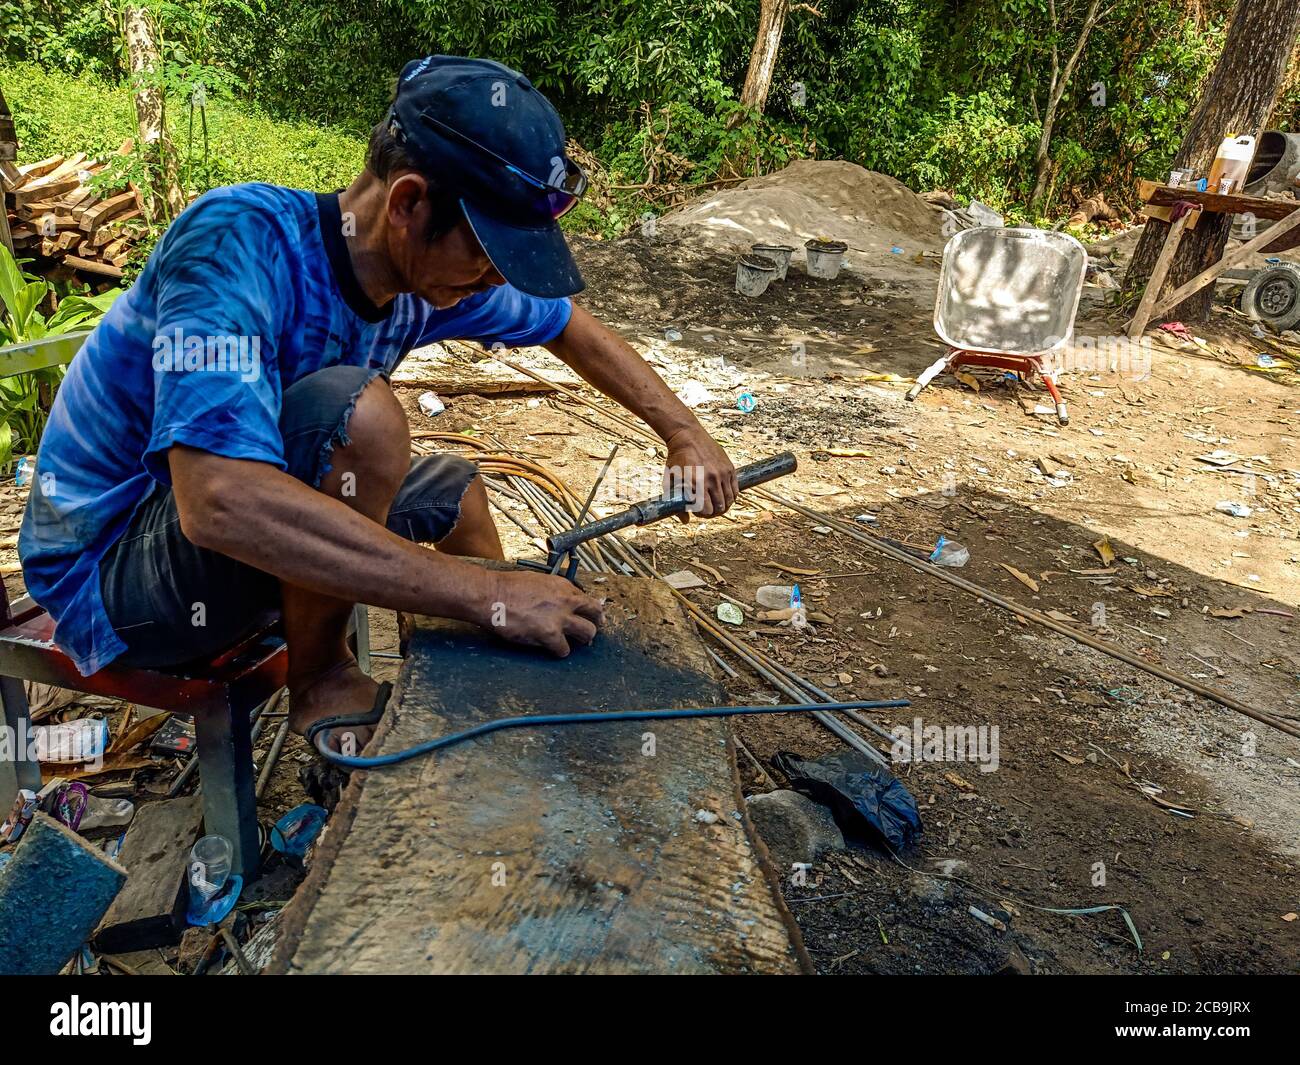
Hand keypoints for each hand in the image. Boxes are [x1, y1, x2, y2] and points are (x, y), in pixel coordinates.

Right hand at [482, 570, 605, 656]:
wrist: (492, 595)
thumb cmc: (506, 588)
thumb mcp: (537, 581)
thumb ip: (553, 592)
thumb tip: (560, 601)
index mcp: (563, 586)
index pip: (588, 599)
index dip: (590, 610)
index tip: (590, 616)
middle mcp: (566, 600)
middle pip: (596, 615)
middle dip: (595, 624)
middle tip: (590, 632)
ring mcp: (560, 618)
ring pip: (588, 633)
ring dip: (583, 640)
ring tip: (576, 643)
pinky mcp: (550, 635)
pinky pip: (564, 649)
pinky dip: (560, 651)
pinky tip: (553, 650)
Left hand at [663, 426, 737, 520]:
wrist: (688, 436)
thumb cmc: (677, 459)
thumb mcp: (671, 481)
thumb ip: (676, 502)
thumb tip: (686, 521)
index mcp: (695, 484)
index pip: (706, 510)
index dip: (702, 514)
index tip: (697, 510)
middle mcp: (710, 479)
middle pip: (719, 508)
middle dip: (712, 512)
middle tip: (706, 509)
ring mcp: (722, 473)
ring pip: (729, 501)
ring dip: (722, 506)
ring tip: (714, 503)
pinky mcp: (729, 468)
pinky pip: (735, 490)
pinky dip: (730, 496)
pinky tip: (722, 495)